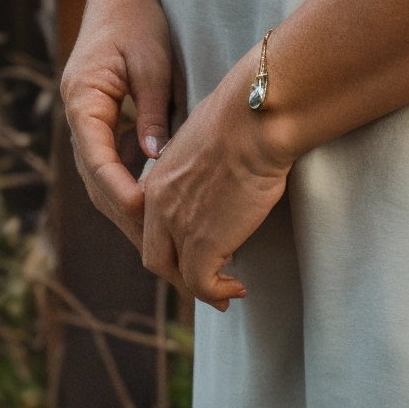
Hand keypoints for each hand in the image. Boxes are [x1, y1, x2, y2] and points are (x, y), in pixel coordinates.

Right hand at [61, 0, 174, 251]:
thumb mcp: (153, 62)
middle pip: (94, 175)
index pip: (96, 157)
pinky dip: (126, 181)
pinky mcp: (97, 117)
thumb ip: (152, 112)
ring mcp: (83, 116)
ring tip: (155, 235)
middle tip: (155, 243)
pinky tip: (151, 202)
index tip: (144, 214)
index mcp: (83, 98)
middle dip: (121, 210)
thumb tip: (153, 163)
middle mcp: (76, 112)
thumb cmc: (139, 20)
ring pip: (98, 172)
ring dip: (123, 202)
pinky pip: (107, 158)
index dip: (119, 190)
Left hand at [141, 55, 292, 309]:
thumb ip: (204, 157)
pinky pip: (202, 285)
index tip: (197, 250)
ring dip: (201, 287)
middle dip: (181, 271)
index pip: (154, 224)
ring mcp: (177, 226)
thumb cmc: (244, 114)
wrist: (255, 118)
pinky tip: (238, 289)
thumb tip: (225, 162)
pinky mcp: (202, 244)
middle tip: (208, 279)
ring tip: (227, 291)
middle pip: (156, 255)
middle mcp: (159, 204)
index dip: (174, 242)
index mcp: (159, 177)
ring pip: (177, 274)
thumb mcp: (209, 134)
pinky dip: (218, 293)